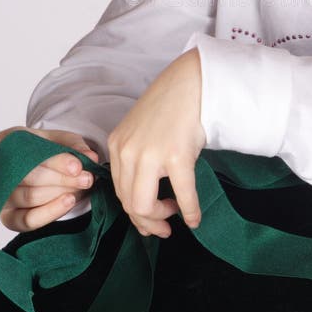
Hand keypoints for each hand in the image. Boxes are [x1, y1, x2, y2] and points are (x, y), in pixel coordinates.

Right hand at [0, 126, 99, 231]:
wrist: (42, 166)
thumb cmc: (49, 149)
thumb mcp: (63, 140)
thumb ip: (76, 146)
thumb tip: (90, 158)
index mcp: (6, 141)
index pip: (29, 153)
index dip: (55, 161)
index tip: (78, 166)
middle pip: (30, 177)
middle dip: (62, 179)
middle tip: (87, 178)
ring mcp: (0, 194)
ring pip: (30, 197)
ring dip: (60, 194)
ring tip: (81, 188)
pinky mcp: (7, 216)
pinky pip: (27, 220)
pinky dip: (50, 212)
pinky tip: (68, 202)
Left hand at [107, 47, 205, 238]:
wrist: (190, 83)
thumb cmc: (170, 107)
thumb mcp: (140, 132)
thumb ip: (137, 159)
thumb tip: (146, 195)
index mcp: (117, 146)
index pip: (118, 191)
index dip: (134, 212)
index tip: (149, 221)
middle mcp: (127, 152)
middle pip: (128, 203)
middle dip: (146, 222)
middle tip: (162, 228)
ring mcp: (149, 154)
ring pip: (143, 205)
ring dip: (161, 218)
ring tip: (175, 215)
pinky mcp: (175, 156)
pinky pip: (181, 194)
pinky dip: (189, 211)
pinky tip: (194, 218)